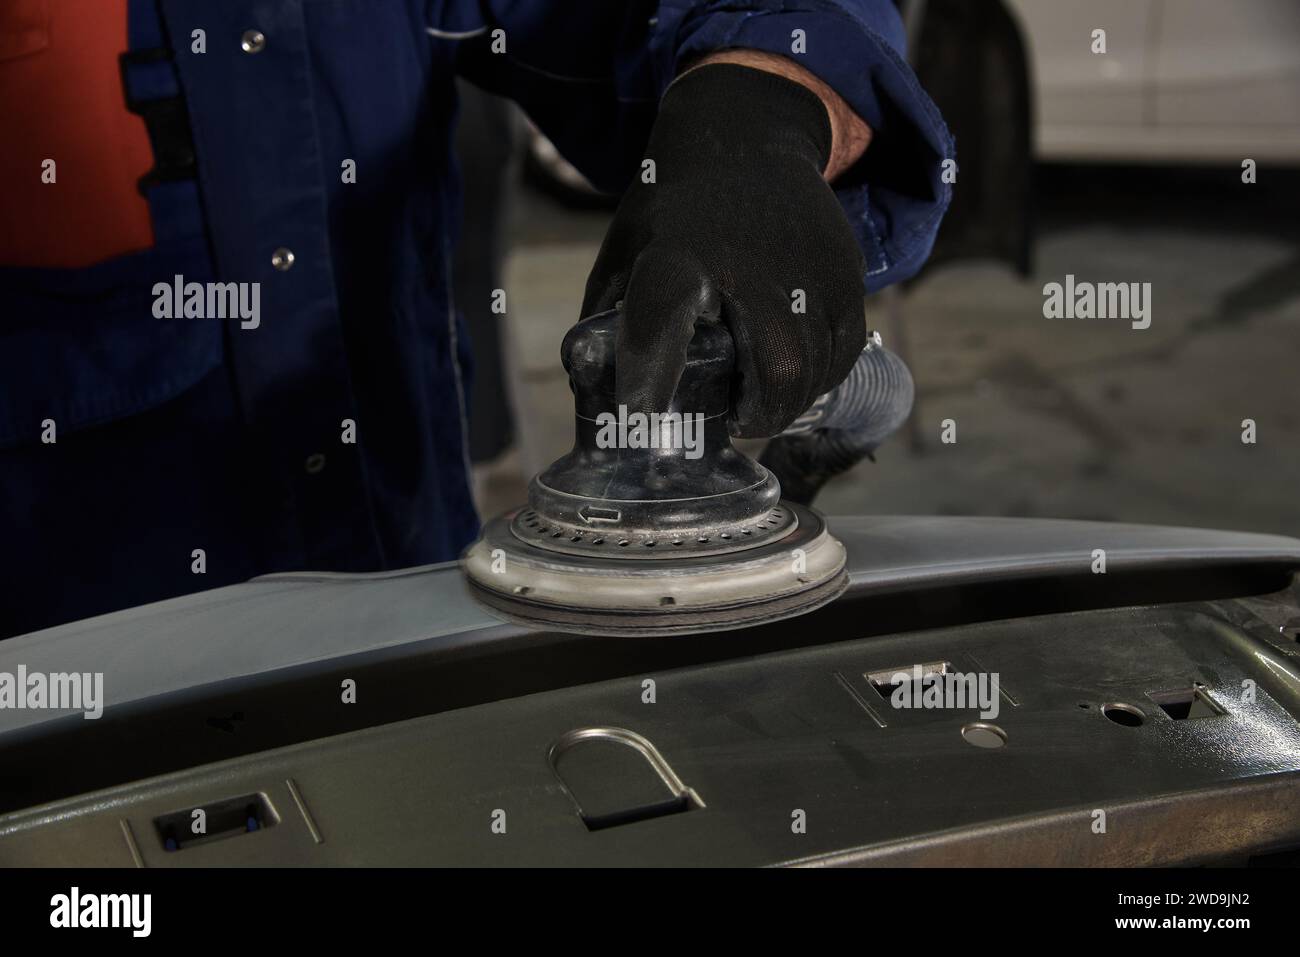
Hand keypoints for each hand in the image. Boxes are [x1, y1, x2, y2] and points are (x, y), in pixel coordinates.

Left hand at [581, 59, 869, 436]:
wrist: (745, 137)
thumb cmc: (672, 216)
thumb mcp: (623, 258)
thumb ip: (610, 329)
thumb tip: (605, 407)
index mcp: (676, 257)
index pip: (662, 317)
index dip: (652, 373)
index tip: (643, 413)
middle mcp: (751, 261)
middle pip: (779, 365)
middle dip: (760, 413)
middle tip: (736, 417)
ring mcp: (809, 266)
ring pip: (817, 369)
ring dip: (789, 400)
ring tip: (762, 394)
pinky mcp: (845, 270)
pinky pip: (844, 350)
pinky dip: (821, 376)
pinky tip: (794, 371)